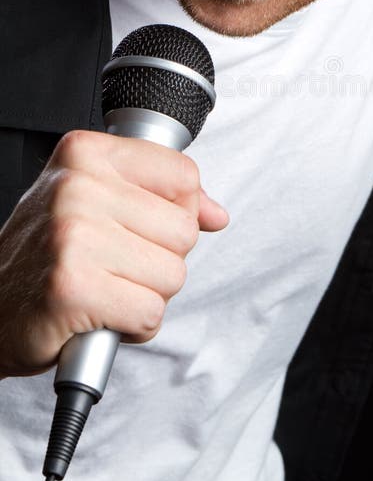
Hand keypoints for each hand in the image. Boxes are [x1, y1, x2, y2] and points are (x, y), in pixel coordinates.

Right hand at [0, 129, 227, 377]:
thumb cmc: (48, 256)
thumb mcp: (98, 203)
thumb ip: (163, 198)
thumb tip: (216, 214)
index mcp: (86, 153)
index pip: (184, 175)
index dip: (177, 211)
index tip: (141, 225)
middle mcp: (77, 187)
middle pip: (183, 229)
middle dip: (160, 259)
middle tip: (113, 264)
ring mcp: (73, 236)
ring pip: (173, 275)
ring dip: (146, 295)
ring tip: (104, 288)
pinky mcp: (73, 288)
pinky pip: (150, 313)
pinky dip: (132, 326)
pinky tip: (99, 314)